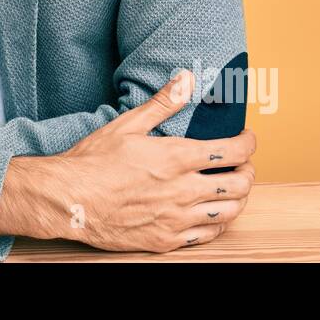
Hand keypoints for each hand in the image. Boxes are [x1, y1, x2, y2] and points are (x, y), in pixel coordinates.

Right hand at [55, 69, 255, 251]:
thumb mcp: (127, 124)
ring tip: (234, 189)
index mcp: (175, 158)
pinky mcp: (167, 240)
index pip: (232, 151)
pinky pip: (208, 236)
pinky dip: (219, 223)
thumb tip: (186, 79)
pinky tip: (214, 214)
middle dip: (249, 171)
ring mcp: (176, 219)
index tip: (247, 138)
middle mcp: (182, 190)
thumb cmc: (94, 161)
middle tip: (244, 164)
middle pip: (239, 184)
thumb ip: (162, 103)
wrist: (70, 200)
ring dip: (239, 199)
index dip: (248, 143)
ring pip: (229, 212)